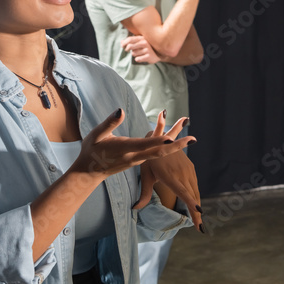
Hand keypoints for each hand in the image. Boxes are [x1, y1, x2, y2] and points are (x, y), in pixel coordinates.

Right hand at [73, 109, 190, 179]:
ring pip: (160, 153)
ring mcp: (138, 160)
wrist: (89, 172)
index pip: (144, 145)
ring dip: (176, 145)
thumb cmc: (91, 150)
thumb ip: (109, 123)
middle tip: (193, 139)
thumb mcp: (96, 135)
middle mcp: (134, 156)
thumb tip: (120, 110)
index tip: (171, 139)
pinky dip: (167, 147)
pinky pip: (156, 154)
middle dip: (177, 146)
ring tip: (190, 135)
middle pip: (159, 152)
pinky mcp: (139, 160)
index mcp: (124, 149)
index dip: (157, 142)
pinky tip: (177, 140)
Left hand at [121, 34, 161, 63]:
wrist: (159, 54)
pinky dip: (138, 59)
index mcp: (142, 38)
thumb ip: (131, 41)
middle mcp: (144, 43)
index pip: (130, 39)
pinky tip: (142, 58)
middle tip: (127, 50)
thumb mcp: (140, 42)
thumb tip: (121, 42)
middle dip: (127, 49)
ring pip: (133, 53)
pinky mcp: (148, 56)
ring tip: (140, 54)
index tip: (122, 46)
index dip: (124, 43)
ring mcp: (147, 50)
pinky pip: (137, 59)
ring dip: (135, 55)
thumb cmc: (147, 47)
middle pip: (130, 46)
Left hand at [133, 113, 202, 229]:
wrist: (160, 138)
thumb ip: (144, 194)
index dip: (192, 206)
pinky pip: (195, 185)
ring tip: (198, 220)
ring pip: (195, 191)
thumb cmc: (149, 158)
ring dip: (197, 205)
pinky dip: (195, 196)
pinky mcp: (190, 167)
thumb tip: (135, 209)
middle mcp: (182, 174)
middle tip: (200, 229)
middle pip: (193, 197)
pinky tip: (195, 204)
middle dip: (197, 214)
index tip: (199, 216)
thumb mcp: (146, 176)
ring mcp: (188, 170)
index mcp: (171, 177)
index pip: (184, 194)